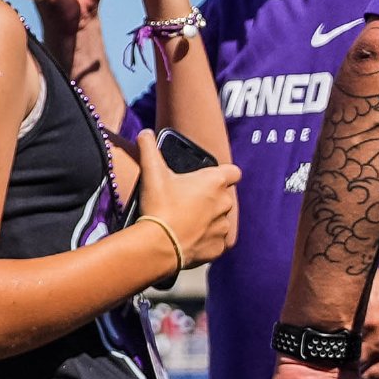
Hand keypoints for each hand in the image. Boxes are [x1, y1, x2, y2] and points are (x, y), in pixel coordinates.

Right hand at [131, 141, 240, 271]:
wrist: (159, 244)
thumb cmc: (159, 205)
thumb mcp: (151, 173)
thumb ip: (149, 148)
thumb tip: (145, 133)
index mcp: (215, 182)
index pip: (233, 172)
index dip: (222, 174)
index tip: (206, 179)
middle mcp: (225, 202)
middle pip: (223, 197)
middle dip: (208, 199)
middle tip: (185, 202)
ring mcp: (224, 226)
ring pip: (219, 219)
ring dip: (207, 220)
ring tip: (183, 222)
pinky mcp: (219, 246)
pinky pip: (214, 241)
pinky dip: (204, 240)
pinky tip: (186, 238)